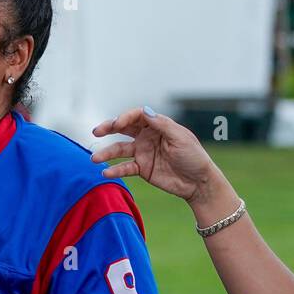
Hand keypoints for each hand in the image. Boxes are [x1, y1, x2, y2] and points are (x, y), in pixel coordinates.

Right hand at [91, 106, 222, 203]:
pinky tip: (106, 173)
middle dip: (109, 128)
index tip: (117, 124)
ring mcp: (143, 153)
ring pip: (120, 149)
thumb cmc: (194, 157)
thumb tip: (144, 111)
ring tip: (95, 158)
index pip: (136, 116)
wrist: (198, 183)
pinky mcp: (142, 169)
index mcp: (157, 125)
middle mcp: (147, 137)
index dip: (125, 117)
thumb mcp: (181, 138)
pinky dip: (115, 170)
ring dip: (106, 153)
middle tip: (97, 131)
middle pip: (123, 129)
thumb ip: (161, 124)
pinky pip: (125, 167)